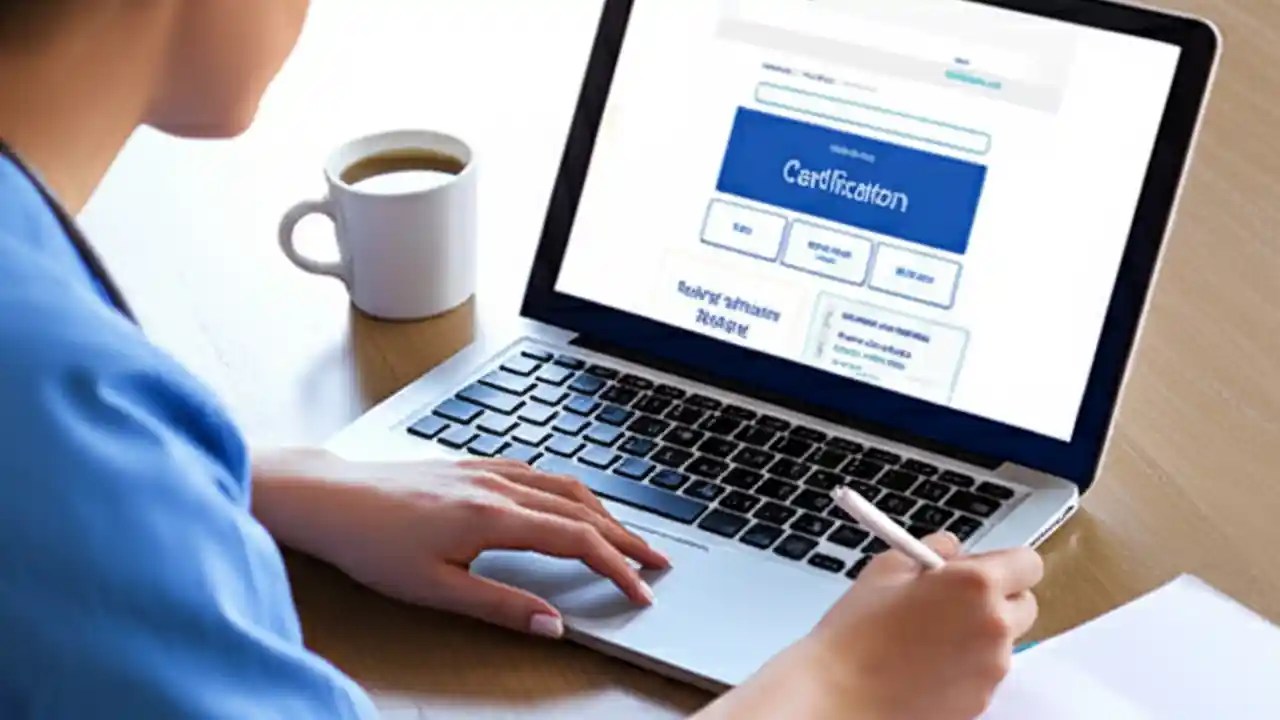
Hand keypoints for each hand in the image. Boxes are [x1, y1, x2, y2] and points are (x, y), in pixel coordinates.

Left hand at [251, 450, 668, 638]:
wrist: (328, 497)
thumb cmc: (371, 543)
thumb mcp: (435, 589)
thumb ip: (501, 606)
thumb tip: (553, 624)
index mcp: (493, 515)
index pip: (577, 541)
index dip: (616, 566)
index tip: (641, 591)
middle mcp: (498, 484)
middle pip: (582, 508)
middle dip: (625, 537)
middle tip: (657, 562)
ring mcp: (486, 469)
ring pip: (565, 485)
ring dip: (602, 512)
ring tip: (624, 537)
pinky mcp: (472, 464)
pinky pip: (539, 473)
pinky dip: (570, 493)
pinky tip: (568, 504)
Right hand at [698, 533, 1041, 719]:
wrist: (841, 693)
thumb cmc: (857, 632)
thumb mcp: (887, 567)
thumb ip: (933, 550)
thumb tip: (954, 549)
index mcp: (976, 584)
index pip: (1028, 563)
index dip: (1005, 563)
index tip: (982, 568)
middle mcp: (994, 626)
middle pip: (1025, 604)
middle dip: (998, 599)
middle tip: (956, 600)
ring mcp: (993, 668)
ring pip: (1004, 640)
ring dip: (980, 633)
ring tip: (929, 636)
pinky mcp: (982, 699)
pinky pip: (986, 672)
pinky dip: (967, 665)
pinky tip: (926, 662)